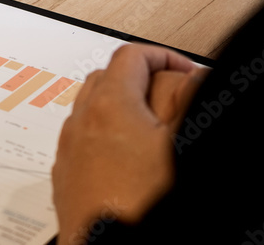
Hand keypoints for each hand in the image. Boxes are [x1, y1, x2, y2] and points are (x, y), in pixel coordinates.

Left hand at [52, 44, 201, 243]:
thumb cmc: (143, 206)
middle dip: (139, 78)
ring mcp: (69, 152)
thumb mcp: (181, 145)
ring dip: (119, 108)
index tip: (185, 69)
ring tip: (152, 127)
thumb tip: (198, 77)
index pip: (130, 55)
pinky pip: (81, 142)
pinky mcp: (65, 179)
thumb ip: (190, 101)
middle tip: (169, 91)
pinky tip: (128, 161)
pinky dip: (103, 137)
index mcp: (110, 106)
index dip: (163, 55)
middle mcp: (80, 124)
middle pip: (104, 78)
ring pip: (89, 111)